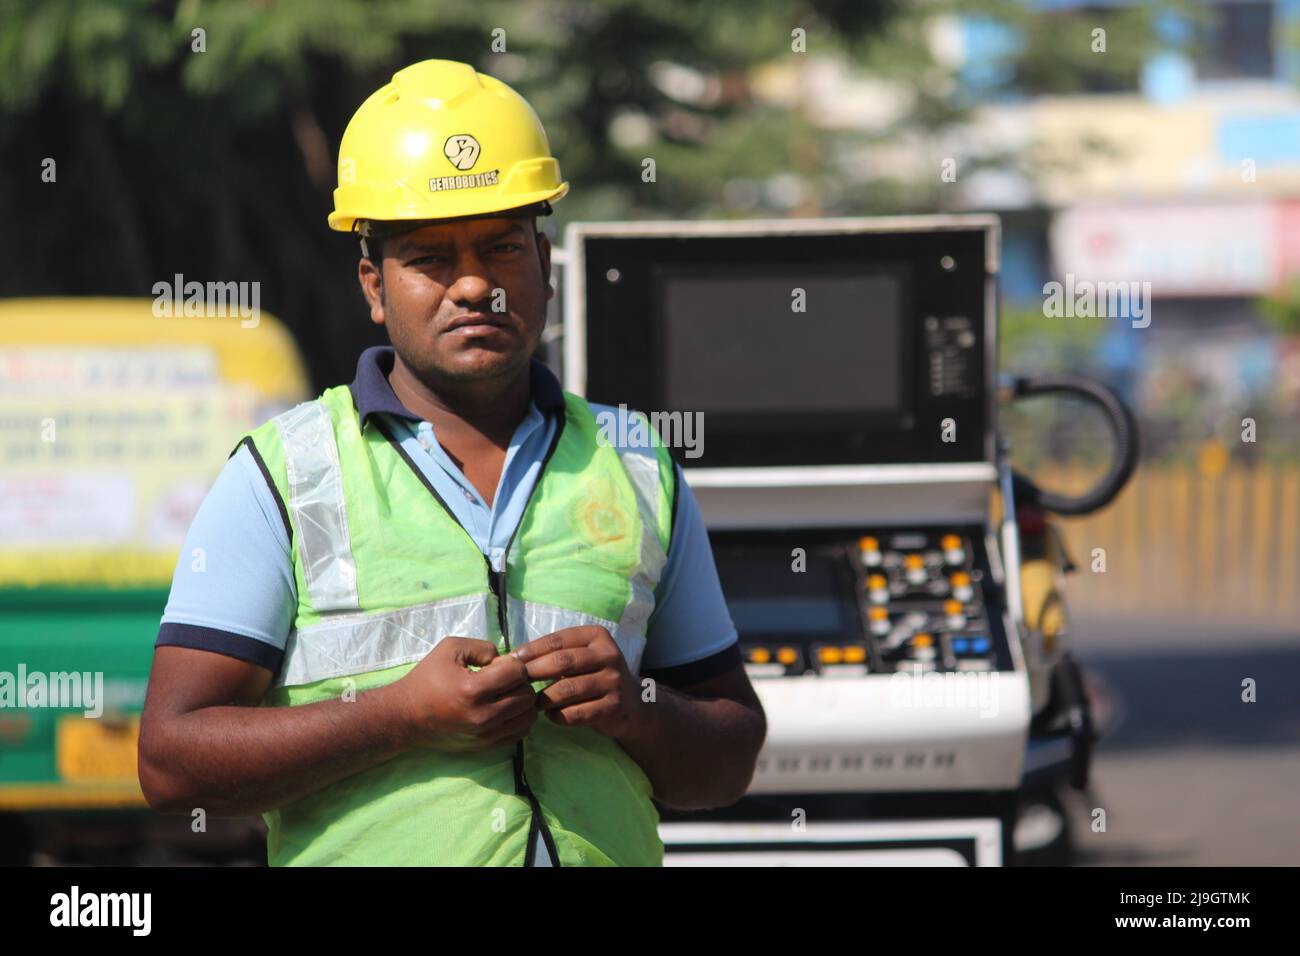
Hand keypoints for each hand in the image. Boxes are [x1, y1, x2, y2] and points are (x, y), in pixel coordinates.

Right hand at [392, 637, 536, 751]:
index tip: (497, 665)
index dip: (512, 663)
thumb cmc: (427, 678)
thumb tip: (508, 660)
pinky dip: (518, 718)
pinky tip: (504, 709)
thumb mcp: (450, 649)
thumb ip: (484, 647)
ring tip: (505, 695)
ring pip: (528, 716)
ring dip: (522, 701)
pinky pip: (520, 732)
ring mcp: (486, 735)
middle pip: (527, 695)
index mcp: (472, 690)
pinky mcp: (486, 746)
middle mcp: (483, 716)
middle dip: (520, 682)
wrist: (407, 716)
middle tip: (503, 680)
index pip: (517, 672)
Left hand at [512, 626, 644, 738]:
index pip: (559, 639)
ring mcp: (613, 681)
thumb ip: (556, 654)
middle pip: (563, 662)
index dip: (533, 649)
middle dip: (535, 671)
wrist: (633, 703)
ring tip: (533, 703)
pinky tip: (552, 716)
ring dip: (544, 698)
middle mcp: (609, 655)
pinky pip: (577, 713)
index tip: (514, 659)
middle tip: (517, 682)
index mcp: (598, 636)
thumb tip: (514, 657)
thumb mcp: (583, 656)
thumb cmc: (596, 675)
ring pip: (568, 689)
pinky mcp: (613, 707)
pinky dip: (558, 716)